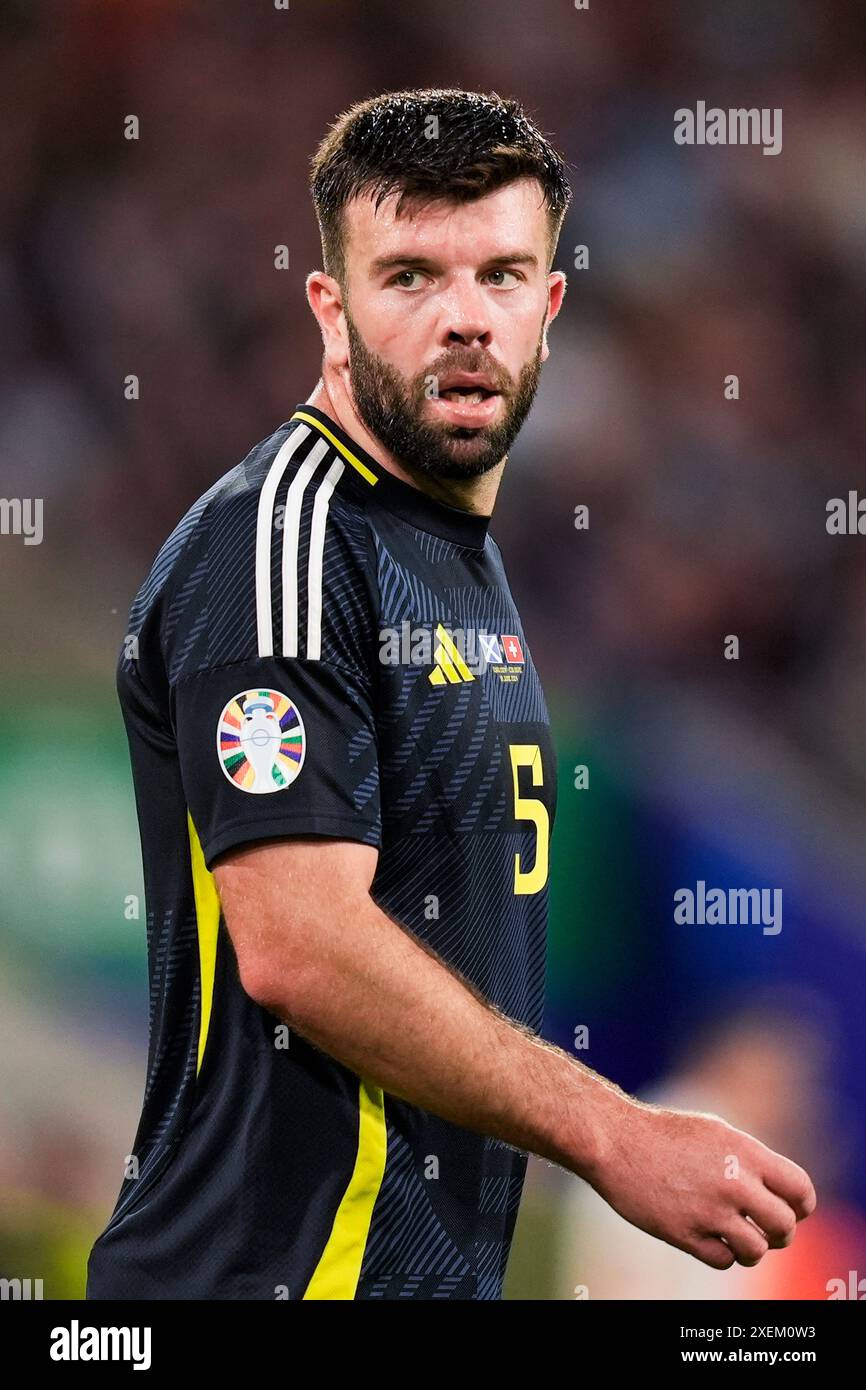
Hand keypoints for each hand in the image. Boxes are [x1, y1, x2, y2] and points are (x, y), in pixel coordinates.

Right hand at [588, 1097, 816, 1268]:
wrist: (615, 1141)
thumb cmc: (665, 1134)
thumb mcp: (716, 1131)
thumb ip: (750, 1158)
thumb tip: (779, 1190)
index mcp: (744, 1151)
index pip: (799, 1189)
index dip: (801, 1205)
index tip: (792, 1209)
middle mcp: (733, 1181)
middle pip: (784, 1225)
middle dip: (780, 1233)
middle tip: (767, 1231)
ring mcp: (709, 1210)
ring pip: (757, 1250)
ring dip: (751, 1248)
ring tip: (738, 1239)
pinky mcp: (683, 1233)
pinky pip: (723, 1260)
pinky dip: (722, 1255)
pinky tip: (709, 1239)